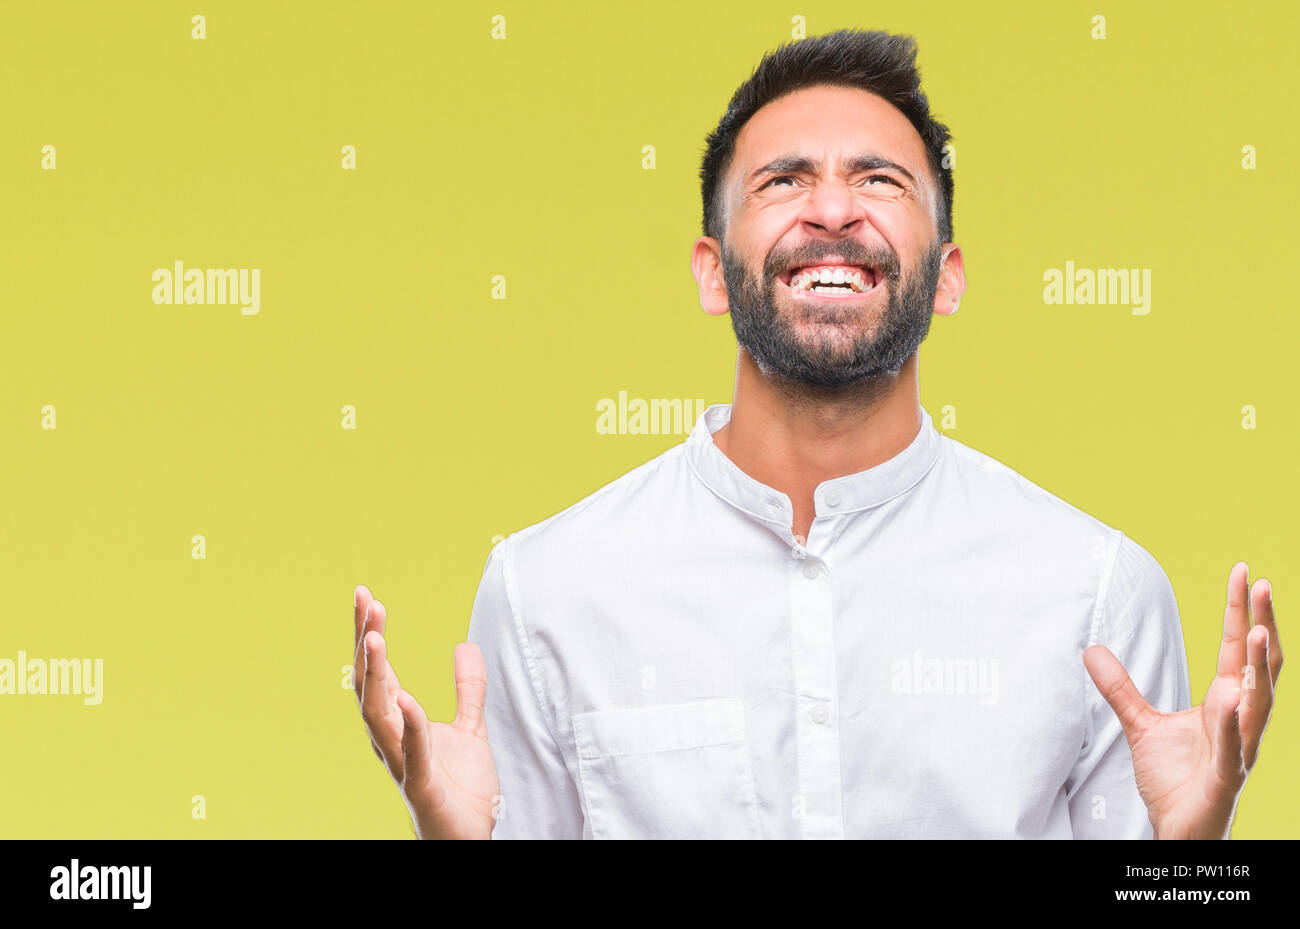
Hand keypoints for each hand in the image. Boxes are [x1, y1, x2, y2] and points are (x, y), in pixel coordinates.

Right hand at [352, 585, 499, 838]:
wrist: (470, 838)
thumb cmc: (461, 788)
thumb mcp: (471, 727)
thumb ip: (467, 688)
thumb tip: (465, 645)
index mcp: (400, 722)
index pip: (378, 671)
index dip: (370, 633)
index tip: (365, 594)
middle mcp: (392, 739)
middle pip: (368, 684)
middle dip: (366, 642)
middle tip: (366, 601)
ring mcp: (403, 763)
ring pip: (376, 715)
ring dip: (376, 676)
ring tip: (376, 637)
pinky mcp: (422, 786)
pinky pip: (413, 754)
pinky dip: (411, 726)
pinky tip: (408, 699)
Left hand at [1083, 562, 1281, 838]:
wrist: (1180, 829)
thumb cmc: (1176, 779)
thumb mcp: (1140, 724)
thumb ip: (1120, 688)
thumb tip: (1090, 650)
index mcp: (1225, 702)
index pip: (1236, 648)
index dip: (1242, 611)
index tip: (1245, 572)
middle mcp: (1241, 719)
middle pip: (1257, 664)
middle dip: (1262, 623)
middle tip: (1262, 582)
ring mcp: (1240, 748)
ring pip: (1259, 702)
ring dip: (1260, 667)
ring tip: (1259, 632)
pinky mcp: (1228, 777)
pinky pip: (1235, 748)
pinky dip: (1234, 725)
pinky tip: (1232, 701)